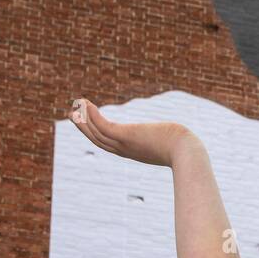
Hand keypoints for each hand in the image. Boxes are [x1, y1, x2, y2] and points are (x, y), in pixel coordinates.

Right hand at [68, 97, 196, 166]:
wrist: (186, 153)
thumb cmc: (184, 148)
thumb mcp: (172, 140)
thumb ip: (168, 137)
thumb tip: (178, 132)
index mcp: (134, 151)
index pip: (110, 143)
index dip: (97, 134)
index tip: (89, 124)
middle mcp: (126, 150)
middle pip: (99, 140)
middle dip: (85, 127)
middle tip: (72, 114)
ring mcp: (125, 144)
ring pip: (97, 133)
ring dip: (84, 119)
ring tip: (76, 105)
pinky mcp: (127, 136)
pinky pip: (104, 126)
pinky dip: (93, 116)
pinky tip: (87, 104)